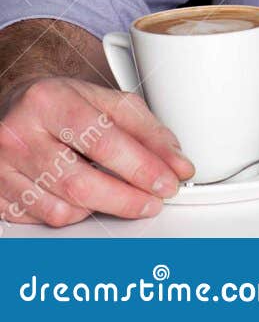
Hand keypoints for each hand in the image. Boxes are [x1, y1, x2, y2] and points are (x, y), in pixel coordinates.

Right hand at [0, 76, 192, 226]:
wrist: (10, 108)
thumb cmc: (60, 103)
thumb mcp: (106, 101)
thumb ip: (146, 130)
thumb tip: (177, 163)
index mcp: (49, 101)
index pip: (104, 141)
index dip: (141, 167)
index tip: (168, 181)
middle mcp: (18, 135)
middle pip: (80, 184)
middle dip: (127, 199)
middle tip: (153, 202)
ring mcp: (1, 168)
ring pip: (61, 209)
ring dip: (100, 208)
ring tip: (117, 194)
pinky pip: (41, 220)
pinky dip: (70, 213)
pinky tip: (82, 197)